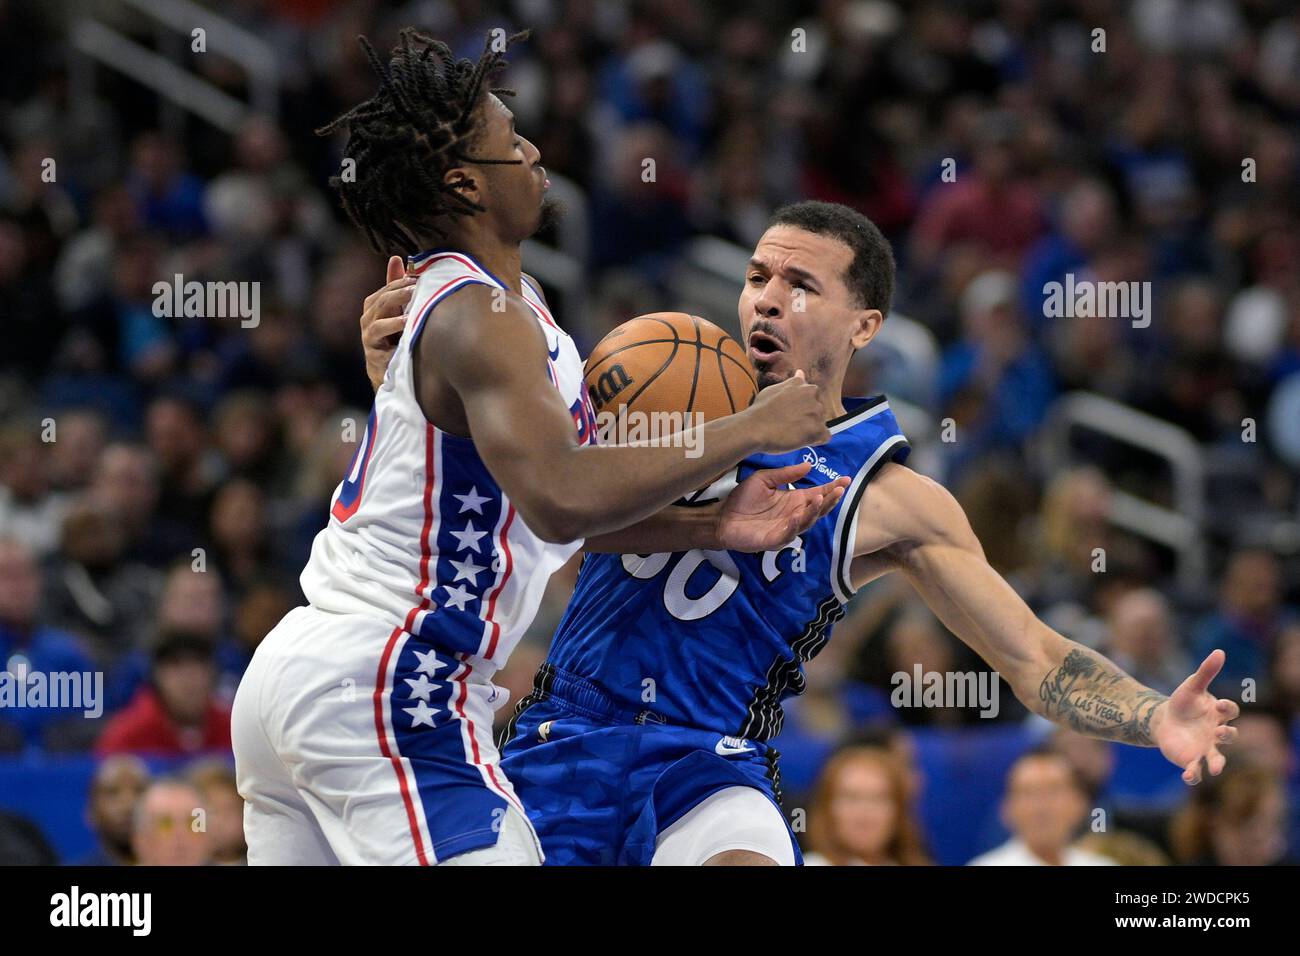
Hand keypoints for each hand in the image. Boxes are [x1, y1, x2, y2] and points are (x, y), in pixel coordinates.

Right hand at [361, 255, 416, 390]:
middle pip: (382, 301)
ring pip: (379, 322)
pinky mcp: (373, 355)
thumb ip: (396, 286)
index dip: (401, 283)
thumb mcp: (396, 310)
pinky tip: (408, 329)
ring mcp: (368, 337)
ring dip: (396, 315)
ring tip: (412, 310)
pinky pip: (383, 343)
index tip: (418, 279)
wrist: (385, 369)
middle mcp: (367, 319)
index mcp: (373, 306)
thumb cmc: (393, 335)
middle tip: (417, 289)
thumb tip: (396, 258)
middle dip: (399, 293)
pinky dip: (395, 333)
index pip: (386, 289)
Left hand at [715, 461, 849, 551]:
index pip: (818, 493)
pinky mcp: (774, 540)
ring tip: (819, 498)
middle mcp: (795, 515)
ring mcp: (786, 528)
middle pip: (818, 509)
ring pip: (807, 521)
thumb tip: (809, 465)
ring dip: (814, 511)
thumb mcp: (764, 480)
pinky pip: (788, 534)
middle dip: (830, 500)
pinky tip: (797, 515)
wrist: (722, 517)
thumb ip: (785, 474)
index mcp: (794, 500)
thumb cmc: (743, 499)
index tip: (846, 479)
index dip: (832, 488)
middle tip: (839, 490)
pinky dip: (794, 525)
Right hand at [746, 370, 829, 452]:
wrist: (754, 428)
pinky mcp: (817, 429)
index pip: (813, 398)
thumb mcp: (774, 390)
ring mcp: (816, 412)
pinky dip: (815, 440)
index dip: (802, 409)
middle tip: (789, 425)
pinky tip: (800, 440)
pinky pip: (825, 436)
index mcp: (804, 386)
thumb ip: (792, 383)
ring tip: (792, 433)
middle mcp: (813, 395)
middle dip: (807, 419)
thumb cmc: (761, 410)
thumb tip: (801, 372)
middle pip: (818, 411)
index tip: (790, 415)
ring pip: (820, 424)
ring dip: (810, 430)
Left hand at [1152, 650, 1239, 784]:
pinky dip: (1193, 774)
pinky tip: (1188, 776)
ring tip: (1216, 768)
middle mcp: (1217, 733)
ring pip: (1217, 759)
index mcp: (1219, 714)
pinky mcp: (1191, 759)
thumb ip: (1206, 671)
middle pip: (1230, 736)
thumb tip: (1220, 651)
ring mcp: (1206, 748)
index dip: (1228, 709)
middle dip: (1227, 735)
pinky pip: (1195, 770)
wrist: (1164, 720)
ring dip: (1218, 763)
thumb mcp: (1192, 685)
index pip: (1231, 712)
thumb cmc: (1183, 702)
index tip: (1220, 704)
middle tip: (1218, 732)